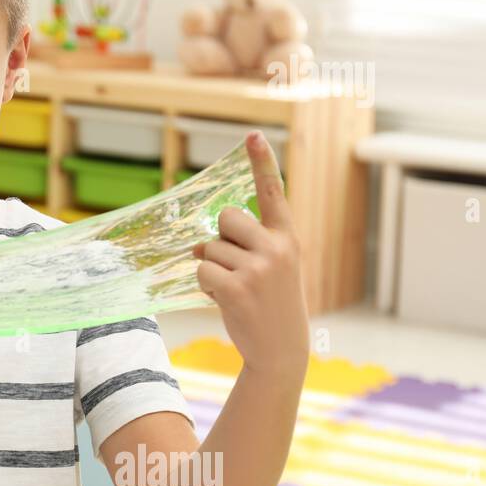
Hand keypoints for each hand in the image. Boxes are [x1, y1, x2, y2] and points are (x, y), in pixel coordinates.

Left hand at [192, 131, 308, 377]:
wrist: (281, 350)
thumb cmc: (270, 304)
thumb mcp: (271, 269)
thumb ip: (243, 247)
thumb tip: (197, 247)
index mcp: (287, 238)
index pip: (273, 192)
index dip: (261, 162)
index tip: (252, 135)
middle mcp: (276, 248)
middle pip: (226, 218)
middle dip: (221, 239)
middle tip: (237, 266)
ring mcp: (257, 268)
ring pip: (209, 248)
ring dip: (213, 268)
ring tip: (236, 290)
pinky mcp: (236, 288)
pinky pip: (201, 270)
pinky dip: (205, 286)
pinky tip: (225, 300)